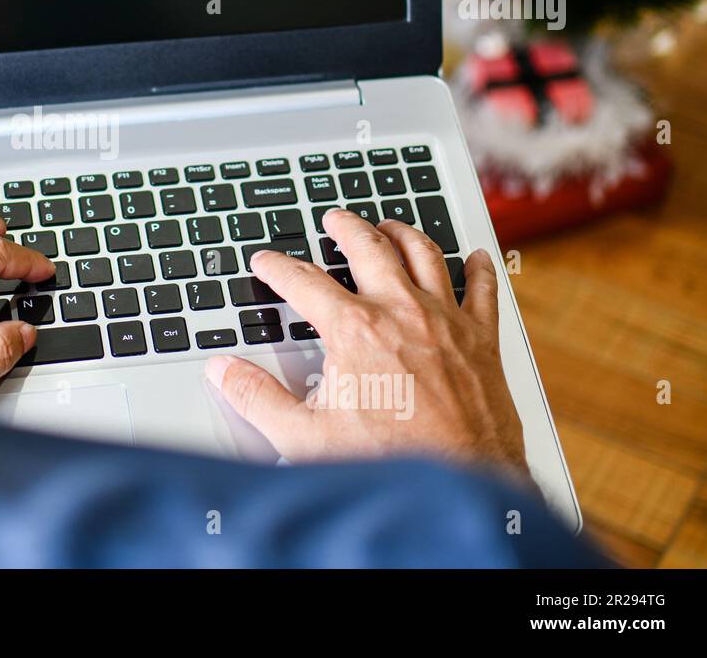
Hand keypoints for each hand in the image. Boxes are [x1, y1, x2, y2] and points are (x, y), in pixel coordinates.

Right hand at [206, 209, 526, 471]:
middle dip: (346, 227)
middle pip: (369, 248)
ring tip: (391, 225)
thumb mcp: (302, 436)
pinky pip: (483, 291)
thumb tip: (223, 371)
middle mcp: (401, 313)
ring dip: (403, 234)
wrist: (458, 487)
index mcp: (354, 330)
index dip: (278, 268)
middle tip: (334, 219)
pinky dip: (479, 269)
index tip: (266, 262)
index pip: (304, 281)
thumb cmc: (387, 465)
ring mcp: (445, 322)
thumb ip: (256, 398)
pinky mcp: (482, 342)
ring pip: (424, 256)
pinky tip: (476, 259)